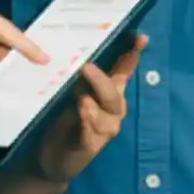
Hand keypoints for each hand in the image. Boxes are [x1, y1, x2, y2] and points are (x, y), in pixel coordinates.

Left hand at [28, 34, 147, 185]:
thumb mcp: (71, 90)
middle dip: (101, 81)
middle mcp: (113, 109)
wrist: (52, 156)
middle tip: (85, 67)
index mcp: (110, 90)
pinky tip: (82, 114)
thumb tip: (80, 44)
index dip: (132, 53)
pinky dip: (87, 123)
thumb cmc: (65, 116)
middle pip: (114, 93)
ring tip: (81, 98)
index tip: (140, 38)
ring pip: (105, 114)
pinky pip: (91, 134)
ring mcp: (105, 129)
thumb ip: (80, 72)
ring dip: (93, 104)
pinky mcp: (91, 146)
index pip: (124, 69)